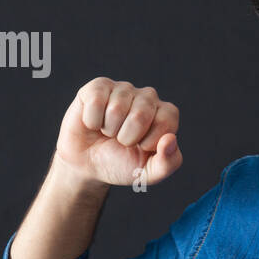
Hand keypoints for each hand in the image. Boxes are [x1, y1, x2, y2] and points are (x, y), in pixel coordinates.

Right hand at [55, 77, 181, 186]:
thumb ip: (168, 162)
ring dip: (108, 129)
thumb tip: (170, 139)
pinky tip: (94, 123)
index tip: (141, 147)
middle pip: (140, 115)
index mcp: (166, 115)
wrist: (88, 165)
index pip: (166, 120)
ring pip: (116, 109)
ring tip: (108, 132)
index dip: (150, 141)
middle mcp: (148, 97)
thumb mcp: (148, 173)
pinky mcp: (99, 86)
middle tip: (121, 141)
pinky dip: (92, 120)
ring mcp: (124, 89)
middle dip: (126, 137)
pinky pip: (96, 101)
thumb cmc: (121, 164)